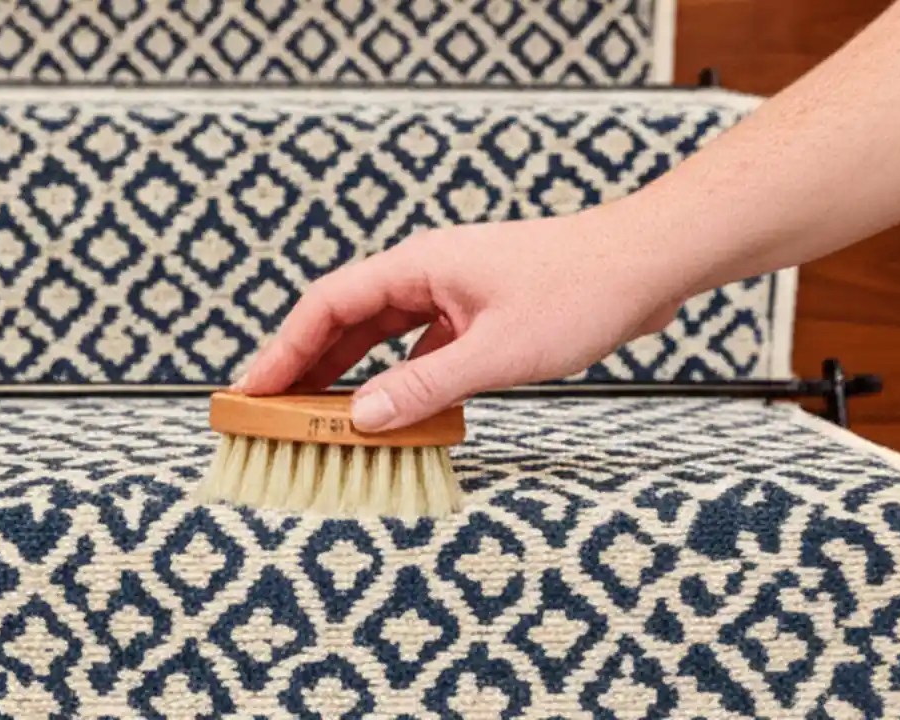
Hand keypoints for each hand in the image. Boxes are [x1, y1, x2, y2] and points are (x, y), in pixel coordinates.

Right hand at [233, 207, 687, 431]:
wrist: (647, 264)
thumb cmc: (581, 290)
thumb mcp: (497, 351)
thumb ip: (426, 386)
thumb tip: (363, 419)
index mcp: (417, 267)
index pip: (327, 305)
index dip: (283, 348)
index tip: (252, 389)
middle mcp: (426, 274)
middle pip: (345, 319)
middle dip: (305, 364)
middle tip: (269, 410)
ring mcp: (452, 293)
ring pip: (381, 334)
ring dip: (348, 373)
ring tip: (313, 415)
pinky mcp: (478, 314)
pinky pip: (420, 347)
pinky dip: (398, 378)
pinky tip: (392, 409)